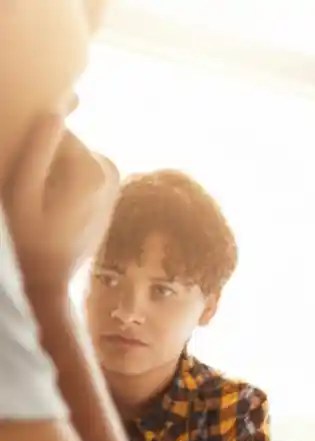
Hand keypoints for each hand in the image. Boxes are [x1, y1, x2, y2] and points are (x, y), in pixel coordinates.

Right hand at [1, 114, 118, 296]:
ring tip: (40, 200)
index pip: (57, 130)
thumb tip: (54, 111)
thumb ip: (38, 150)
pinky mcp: (108, 190)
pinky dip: (62, 178)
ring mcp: (112, 180)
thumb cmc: (30, 237)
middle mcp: (109, 169)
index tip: (25, 172)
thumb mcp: (22, 193)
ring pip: (71, 156)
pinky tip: (51, 204)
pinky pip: (79, 170)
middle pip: (66, 143)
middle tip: (31, 189)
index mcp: (91, 167)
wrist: (52, 277)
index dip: (33, 144)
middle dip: (44, 157)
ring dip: (52, 168)